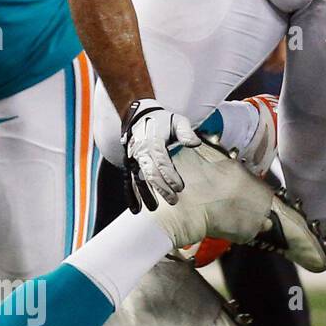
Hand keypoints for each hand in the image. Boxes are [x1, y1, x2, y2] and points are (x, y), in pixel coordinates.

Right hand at [121, 97, 199, 211]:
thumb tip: (195, 143)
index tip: (180, 187)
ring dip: (146, 194)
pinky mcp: (131, 163)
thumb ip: (185, 132)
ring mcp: (135, 158)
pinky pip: (130, 180)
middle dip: (161, 187)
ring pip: (139, 178)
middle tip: (174, 200)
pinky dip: (132, 194)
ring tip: (154, 208)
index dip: (170, 175)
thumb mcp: (177, 121)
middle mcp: (142, 150)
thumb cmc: (163, 121)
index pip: (161, 160)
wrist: (139, 116)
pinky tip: (136, 209)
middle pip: (150, 172)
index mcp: (154, 140)